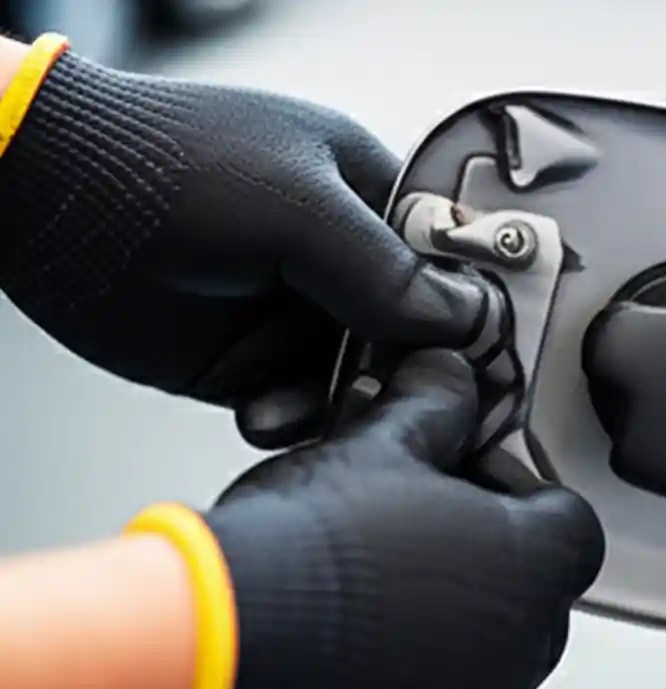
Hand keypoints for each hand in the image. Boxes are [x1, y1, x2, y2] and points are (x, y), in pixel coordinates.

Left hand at [0, 52, 490, 446]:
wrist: (43, 199)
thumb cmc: (167, 162)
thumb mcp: (297, 206)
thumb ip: (386, 269)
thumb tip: (469, 319)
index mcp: (366, 194)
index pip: (450, 261)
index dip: (474, 310)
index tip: (488, 358)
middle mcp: (339, 258)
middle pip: (414, 332)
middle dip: (411, 370)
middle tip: (409, 402)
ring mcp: (295, 312)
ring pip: (362, 379)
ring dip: (347, 402)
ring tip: (308, 403)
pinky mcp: (249, 361)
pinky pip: (301, 405)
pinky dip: (294, 418)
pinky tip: (266, 412)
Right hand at [204, 350, 603, 688]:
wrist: (220, 640)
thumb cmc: (307, 550)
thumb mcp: (381, 444)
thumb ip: (435, 402)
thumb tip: (449, 377)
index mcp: (532, 568)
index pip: (568, 519)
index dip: (514, 484)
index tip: (462, 468)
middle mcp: (519, 647)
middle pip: (530, 583)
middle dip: (479, 542)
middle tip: (413, 514)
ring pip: (485, 639)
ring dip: (446, 601)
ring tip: (374, 570)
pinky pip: (441, 685)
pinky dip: (414, 656)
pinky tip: (354, 626)